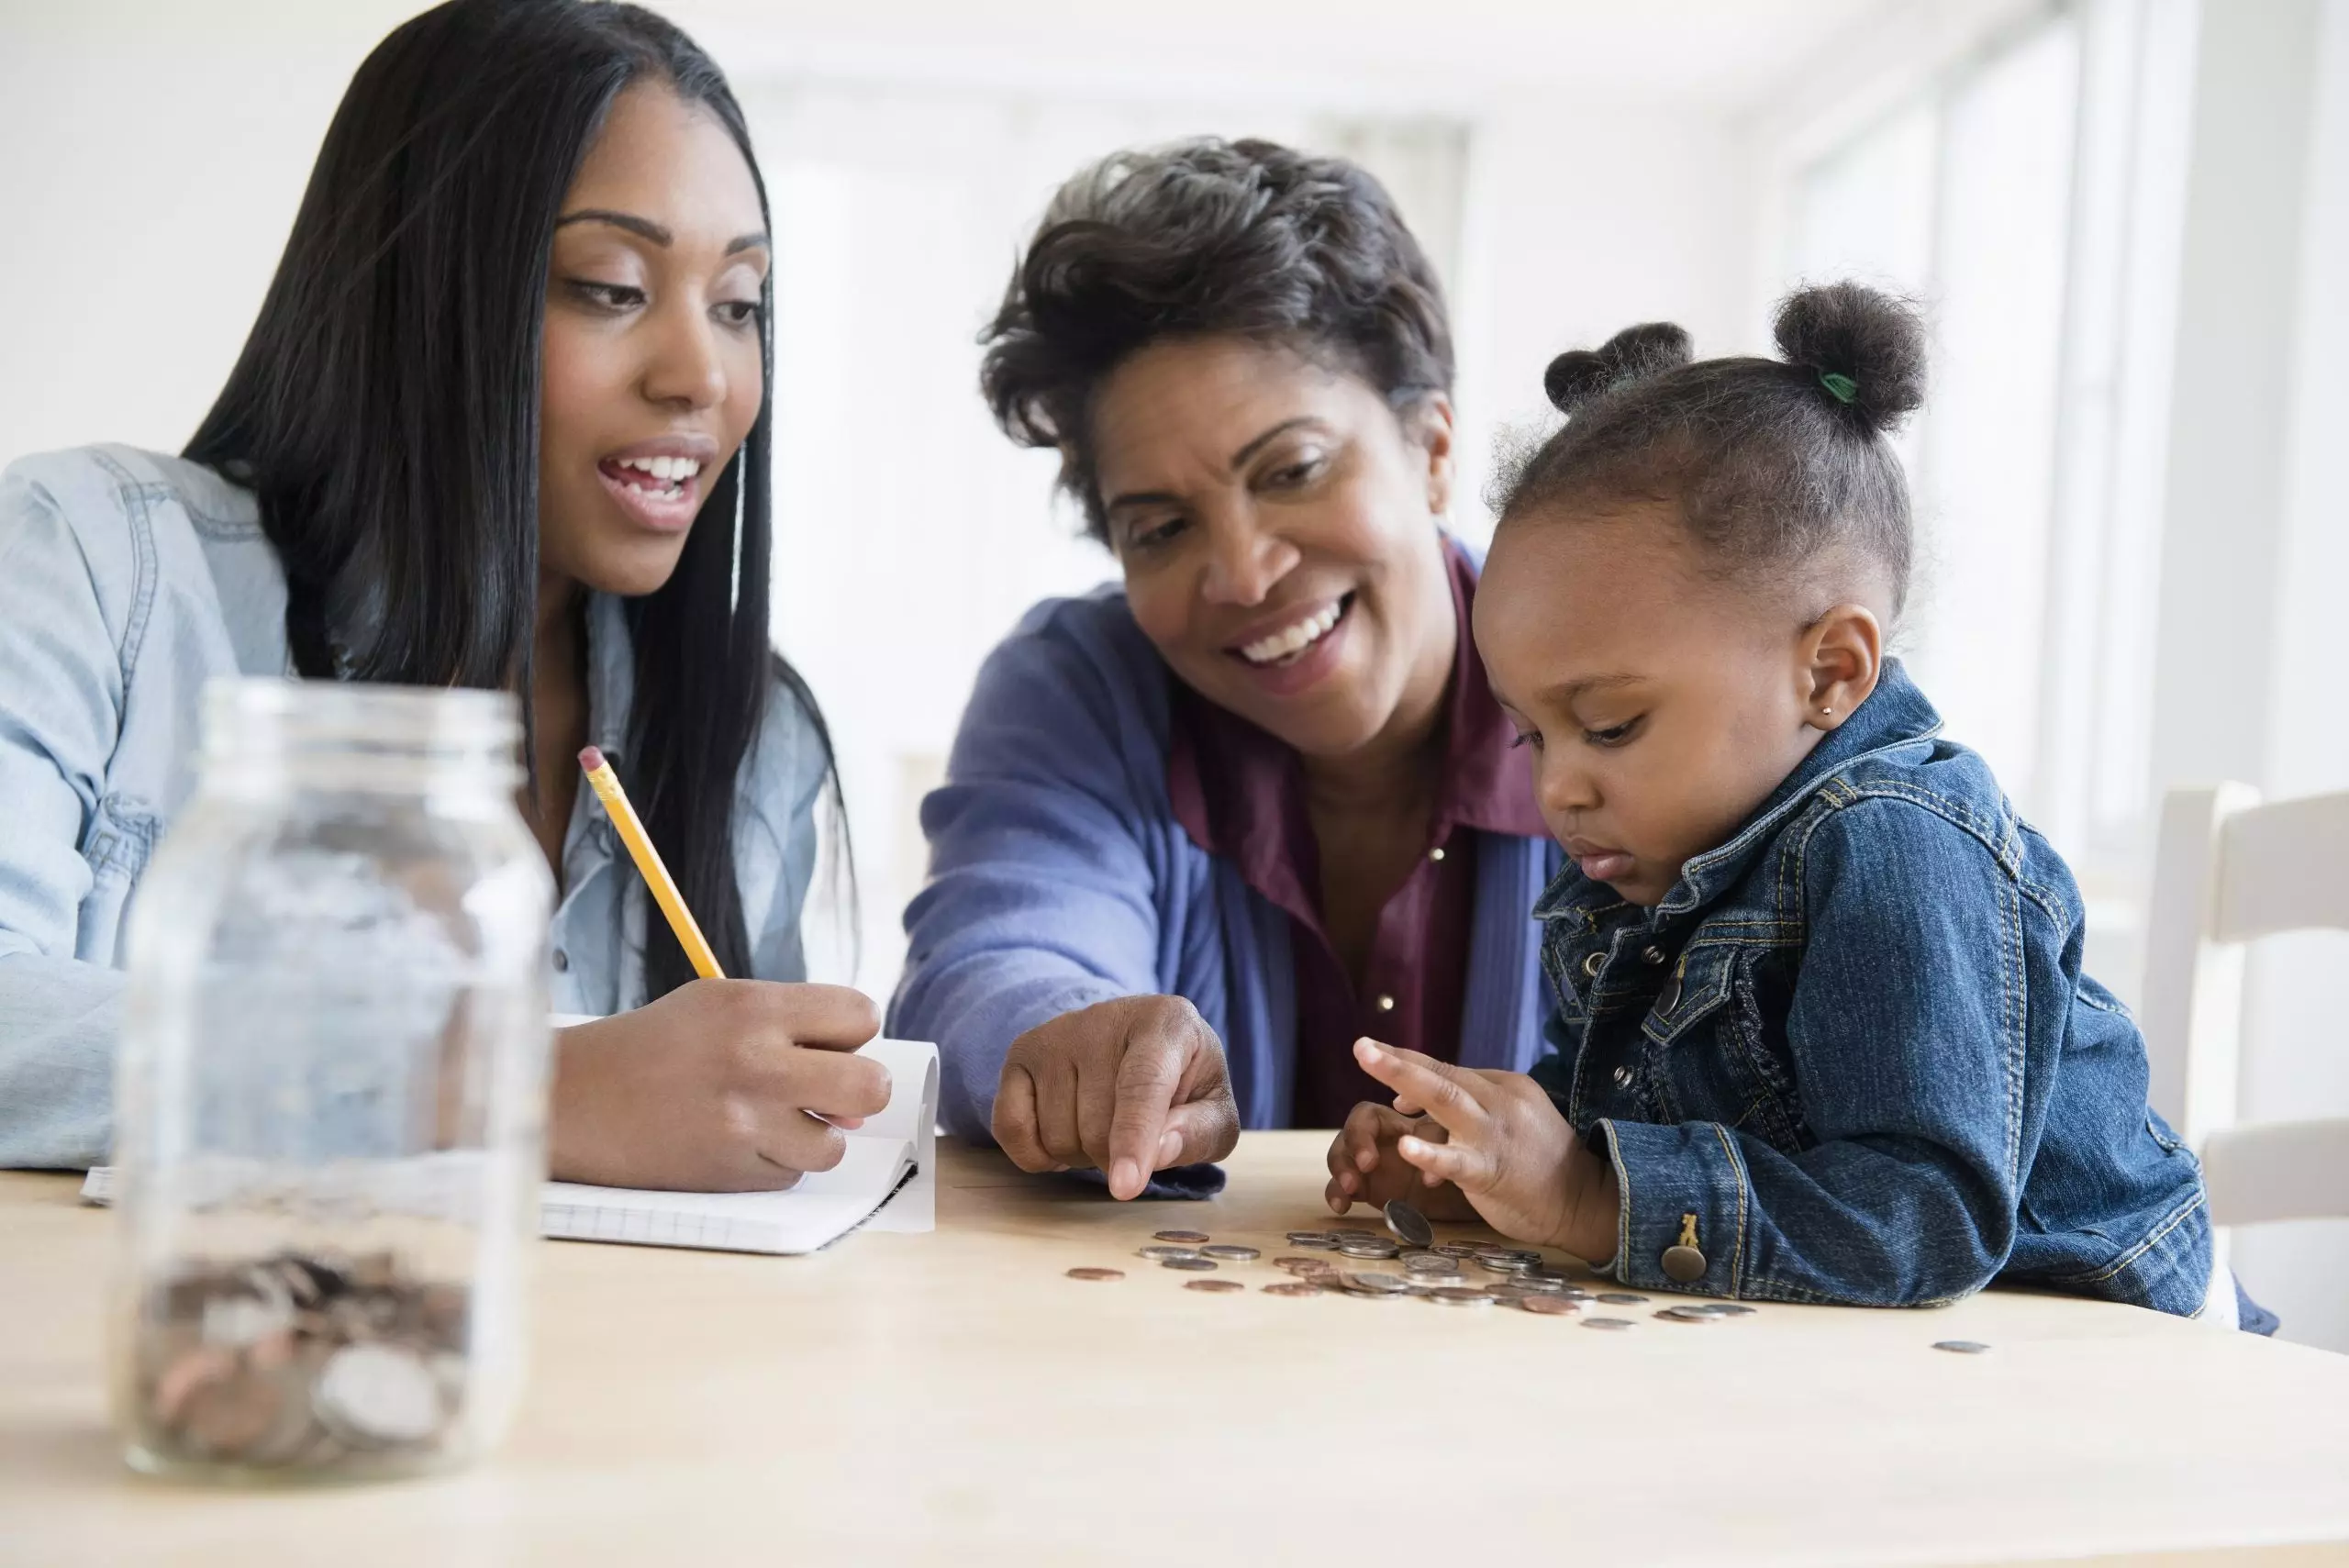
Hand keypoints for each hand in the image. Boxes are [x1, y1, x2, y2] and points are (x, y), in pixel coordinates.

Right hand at [548, 980, 890, 1191]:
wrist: (574, 1101)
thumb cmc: (651, 1048)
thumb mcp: (718, 1006)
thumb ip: (794, 1032)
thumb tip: (858, 1096)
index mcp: (754, 1007)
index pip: (861, 1015)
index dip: (853, 1032)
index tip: (830, 1043)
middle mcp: (756, 1062)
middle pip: (871, 1085)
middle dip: (859, 1091)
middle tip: (827, 1093)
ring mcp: (745, 1123)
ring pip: (835, 1145)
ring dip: (812, 1136)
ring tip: (768, 1120)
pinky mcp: (730, 1172)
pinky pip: (791, 1175)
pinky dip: (773, 1163)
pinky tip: (735, 1143)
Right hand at [992, 995, 1239, 1199]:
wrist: (1132, 1040)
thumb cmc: (1181, 1081)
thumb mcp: (1212, 1107)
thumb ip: (1200, 1132)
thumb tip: (1158, 1153)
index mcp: (1166, 1023)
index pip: (1143, 1085)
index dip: (1133, 1140)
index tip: (1125, 1186)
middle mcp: (1104, 1017)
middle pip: (1097, 1126)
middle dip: (1115, 1156)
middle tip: (1135, 1138)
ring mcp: (1057, 1033)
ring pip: (1056, 1135)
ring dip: (1081, 1155)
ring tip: (1103, 1123)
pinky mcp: (1022, 1051)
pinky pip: (1012, 1129)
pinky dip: (1037, 1155)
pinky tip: (1064, 1132)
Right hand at [1324, 1102, 1478, 1219]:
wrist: (1478, 1197)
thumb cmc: (1471, 1162)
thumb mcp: (1462, 1147)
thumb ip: (1438, 1139)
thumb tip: (1413, 1146)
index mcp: (1406, 1123)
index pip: (1383, 1107)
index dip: (1369, 1117)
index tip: (1377, 1129)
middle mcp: (1384, 1139)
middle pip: (1355, 1127)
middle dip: (1354, 1141)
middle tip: (1367, 1163)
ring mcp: (1371, 1165)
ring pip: (1341, 1154)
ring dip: (1341, 1167)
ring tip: (1350, 1188)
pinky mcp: (1367, 1190)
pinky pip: (1341, 1188)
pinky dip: (1336, 1194)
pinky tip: (1341, 1206)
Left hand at [1353, 1037, 1618, 1259]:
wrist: (1585, 1200)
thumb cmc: (1541, 1162)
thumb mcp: (1509, 1119)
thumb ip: (1465, 1108)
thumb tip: (1406, 1103)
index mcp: (1502, 1086)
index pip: (1446, 1069)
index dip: (1407, 1064)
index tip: (1373, 1055)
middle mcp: (1499, 1101)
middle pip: (1440, 1074)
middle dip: (1397, 1060)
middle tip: (1360, 1046)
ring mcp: (1496, 1134)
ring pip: (1445, 1099)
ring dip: (1404, 1080)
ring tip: (1370, 1063)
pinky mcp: (1494, 1170)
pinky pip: (1458, 1160)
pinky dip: (1431, 1153)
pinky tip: (1406, 1148)